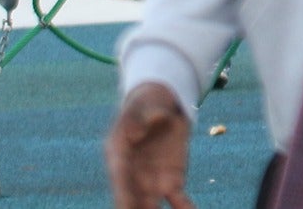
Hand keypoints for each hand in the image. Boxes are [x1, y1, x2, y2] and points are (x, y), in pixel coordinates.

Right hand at [106, 82, 195, 208]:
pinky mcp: (172, 180)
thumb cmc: (146, 103)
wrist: (164, 105)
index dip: (122, 196)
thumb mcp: (142, 105)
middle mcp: (132, 174)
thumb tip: (134, 133)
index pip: (120, 179)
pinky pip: (177, 199)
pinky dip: (183, 207)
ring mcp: (151, 180)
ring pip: (152, 205)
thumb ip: (138, 118)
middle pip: (133, 199)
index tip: (126, 208)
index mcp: (119, 156)